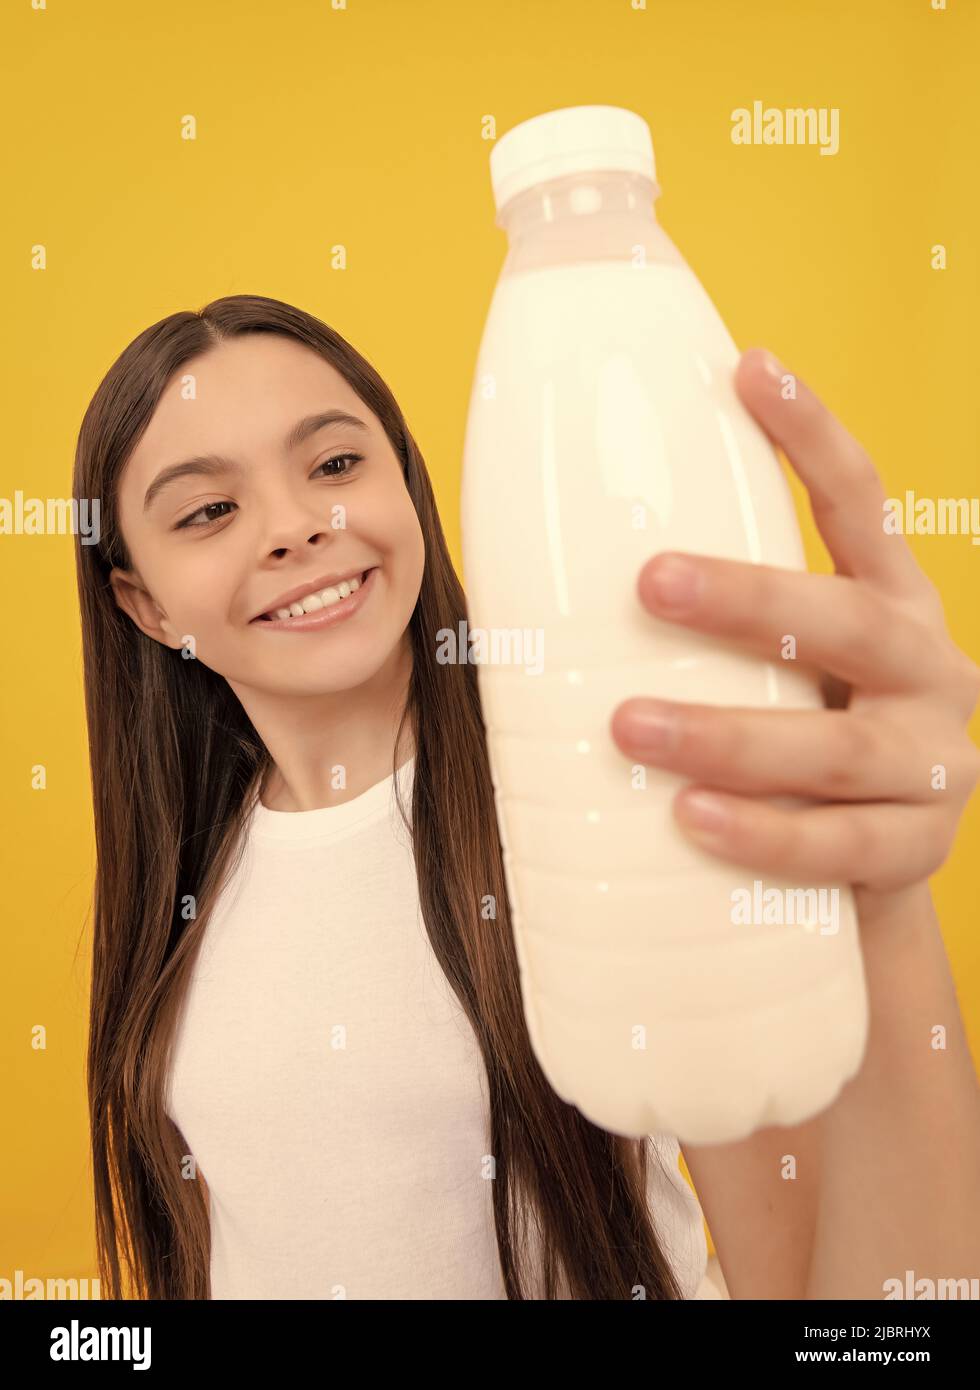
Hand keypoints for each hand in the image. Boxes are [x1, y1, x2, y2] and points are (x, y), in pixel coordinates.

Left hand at [609, 348, 979, 923]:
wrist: (872, 864)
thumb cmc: (796, 736)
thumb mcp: (777, 668)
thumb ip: (711, 628)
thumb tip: (539, 568)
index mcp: (893, 604)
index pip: (861, 504)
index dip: (814, 435)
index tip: (748, 368)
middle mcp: (929, 669)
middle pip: (847, 620)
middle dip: (749, 599)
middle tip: (650, 582)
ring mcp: (935, 762)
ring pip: (836, 747)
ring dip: (729, 734)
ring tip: (630, 724)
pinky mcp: (918, 849)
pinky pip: (838, 847)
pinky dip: (764, 835)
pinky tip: (693, 819)